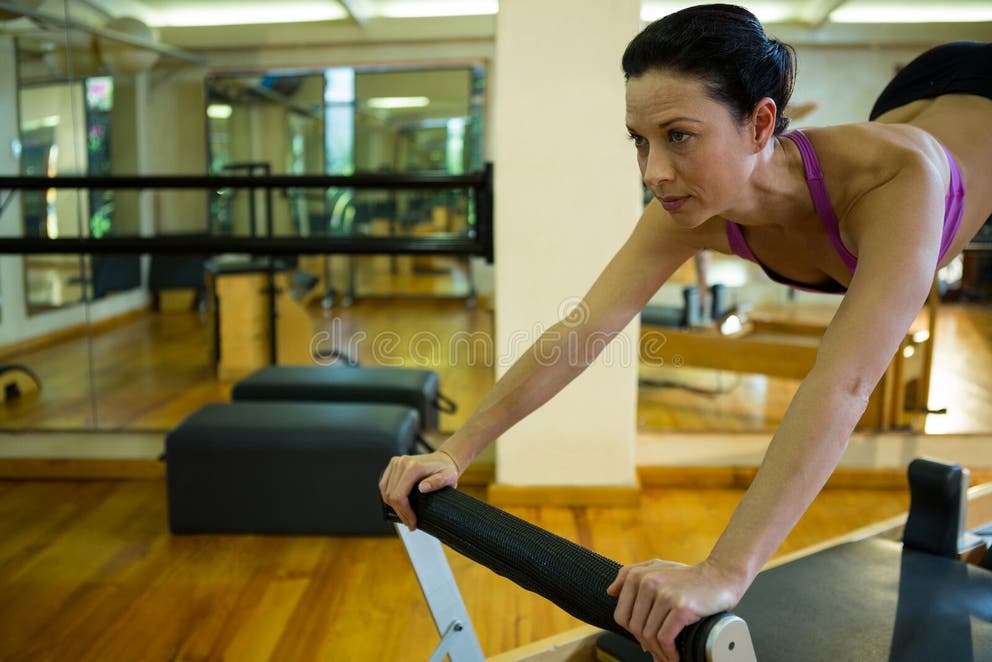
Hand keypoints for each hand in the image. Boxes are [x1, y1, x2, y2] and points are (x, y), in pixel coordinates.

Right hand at [379, 450, 460, 529]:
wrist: (442, 460)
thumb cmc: (446, 470)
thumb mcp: (449, 477)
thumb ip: (438, 482)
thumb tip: (422, 488)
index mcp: (413, 467)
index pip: (399, 495)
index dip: (404, 512)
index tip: (413, 522)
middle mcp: (402, 463)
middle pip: (391, 495)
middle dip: (400, 512)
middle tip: (410, 523)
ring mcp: (396, 462)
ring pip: (385, 491)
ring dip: (393, 507)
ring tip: (405, 517)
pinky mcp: (393, 464)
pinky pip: (384, 484)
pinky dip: (388, 497)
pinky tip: (398, 506)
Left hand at [607, 558, 741, 661]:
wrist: (720, 576)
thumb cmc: (688, 576)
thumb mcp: (657, 567)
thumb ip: (630, 574)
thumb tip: (610, 592)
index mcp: (638, 576)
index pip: (622, 616)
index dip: (633, 632)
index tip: (645, 640)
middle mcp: (648, 583)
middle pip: (635, 628)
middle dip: (646, 645)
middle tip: (658, 653)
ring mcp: (665, 595)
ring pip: (650, 636)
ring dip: (659, 653)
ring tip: (668, 657)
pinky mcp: (681, 607)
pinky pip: (665, 638)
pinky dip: (669, 653)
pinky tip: (676, 656)